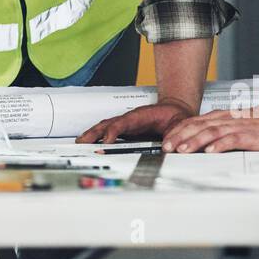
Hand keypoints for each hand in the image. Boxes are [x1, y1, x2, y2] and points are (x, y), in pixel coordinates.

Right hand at [76, 100, 193, 143]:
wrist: (175, 111)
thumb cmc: (175, 117)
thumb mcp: (179, 125)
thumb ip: (174, 135)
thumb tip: (168, 147)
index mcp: (141, 116)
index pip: (122, 124)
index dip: (113, 132)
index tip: (106, 141)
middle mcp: (129, 119)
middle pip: (107, 124)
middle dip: (94, 133)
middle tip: (83, 143)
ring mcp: (125, 124)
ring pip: (104, 127)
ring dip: (91, 134)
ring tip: (80, 143)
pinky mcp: (124, 130)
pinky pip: (107, 131)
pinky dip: (96, 137)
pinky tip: (90, 143)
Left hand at [161, 104, 258, 153]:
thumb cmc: (257, 124)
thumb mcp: (231, 125)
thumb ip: (214, 131)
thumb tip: (193, 141)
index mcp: (219, 117)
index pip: (193, 122)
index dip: (177, 131)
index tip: (165, 141)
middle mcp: (225, 120)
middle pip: (198, 126)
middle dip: (180, 137)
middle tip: (167, 147)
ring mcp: (237, 127)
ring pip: (211, 132)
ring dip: (195, 141)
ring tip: (183, 150)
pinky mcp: (249, 135)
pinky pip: (232, 139)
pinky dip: (220, 145)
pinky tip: (211, 151)